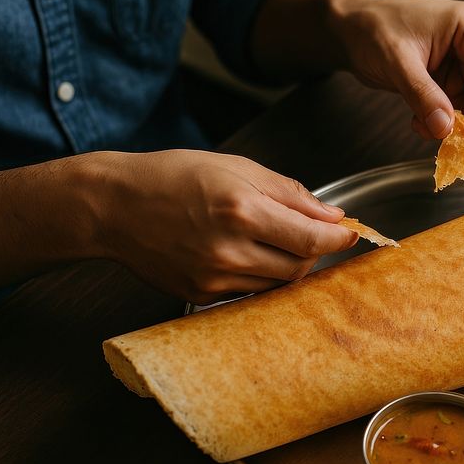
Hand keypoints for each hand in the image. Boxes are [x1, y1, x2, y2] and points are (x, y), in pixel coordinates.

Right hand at [94, 150, 356, 303]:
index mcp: (242, 210)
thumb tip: (331, 214)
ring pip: (279, 284)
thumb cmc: (171, 177)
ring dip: (291, 265)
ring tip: (277, 241)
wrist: (112, 206)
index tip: (351, 234)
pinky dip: (262, 276)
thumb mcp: (235, 168)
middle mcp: (230, 249)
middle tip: (313, 234)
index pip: (312, 239)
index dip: (339, 239)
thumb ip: (289, 193)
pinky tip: (250, 256)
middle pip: (301, 266)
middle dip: (316, 251)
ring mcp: (215, 278)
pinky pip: (251, 292)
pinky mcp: (202, 295)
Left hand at [327, 0, 463, 143]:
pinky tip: (421, 122)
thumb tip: (445, 128)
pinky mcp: (456, 79)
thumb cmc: (373, 29)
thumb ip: (422, 95)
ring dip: (458, 125)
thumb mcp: (396, 61)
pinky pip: (463, 110)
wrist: (354, 31)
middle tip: (454, 143)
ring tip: (425, 128)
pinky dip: (446, 123)